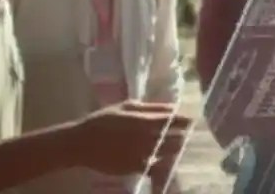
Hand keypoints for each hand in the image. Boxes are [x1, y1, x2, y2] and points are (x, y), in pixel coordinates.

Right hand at [71, 100, 189, 175]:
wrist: (83, 143)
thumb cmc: (104, 120)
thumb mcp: (126, 106)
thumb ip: (151, 108)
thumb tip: (172, 107)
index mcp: (145, 120)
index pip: (173, 121)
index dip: (185, 121)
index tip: (191, 120)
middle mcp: (147, 138)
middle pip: (175, 138)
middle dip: (182, 135)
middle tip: (185, 133)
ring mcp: (143, 154)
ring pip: (168, 153)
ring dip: (175, 149)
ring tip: (175, 145)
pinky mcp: (136, 167)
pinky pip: (156, 167)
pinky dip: (161, 162)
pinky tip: (160, 158)